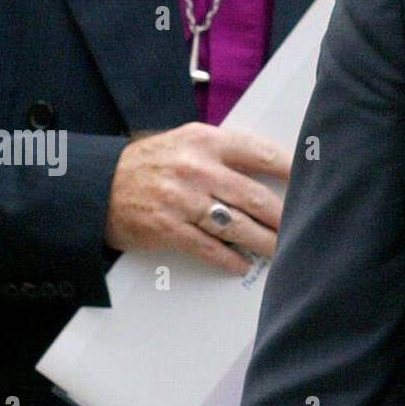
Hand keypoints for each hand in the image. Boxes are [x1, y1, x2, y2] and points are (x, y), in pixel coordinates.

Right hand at [104, 124, 291, 273]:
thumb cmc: (151, 162)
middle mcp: (197, 169)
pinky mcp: (168, 230)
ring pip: (236, 225)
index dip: (288, 169)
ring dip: (263, 241)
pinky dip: (229, 259)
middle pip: (253, 196)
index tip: (308, 180)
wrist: (96, 186)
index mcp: (206, 141)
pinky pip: (208, 247)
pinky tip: (242, 264)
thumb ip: (224, 151)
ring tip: (280, 249)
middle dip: (282, 215)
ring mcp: (182, 201)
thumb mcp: (187, 141)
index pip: (259, 153)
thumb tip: (269, 168)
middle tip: (301, 225)